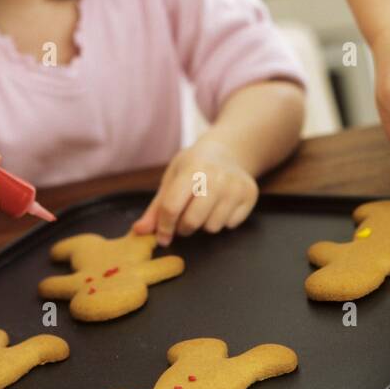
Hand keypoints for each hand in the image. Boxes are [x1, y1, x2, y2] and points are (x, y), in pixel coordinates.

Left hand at [131, 139, 258, 244]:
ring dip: (204, 224)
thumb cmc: (194, 166)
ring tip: (204, 208)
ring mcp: (235, 186)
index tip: (162, 236)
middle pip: (192, 222)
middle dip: (183, 228)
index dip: (163, 226)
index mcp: (192, 169)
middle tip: (183, 220)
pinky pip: (230, 225)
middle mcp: (216, 177)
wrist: (227, 152)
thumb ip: (156, 207)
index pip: (172, 207)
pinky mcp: (250, 195)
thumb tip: (139, 231)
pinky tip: (220, 205)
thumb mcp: (172, 179)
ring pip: (212, 227)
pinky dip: (222, 221)